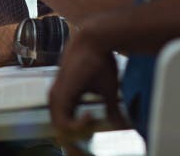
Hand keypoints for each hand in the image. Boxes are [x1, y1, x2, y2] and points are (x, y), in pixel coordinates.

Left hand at [49, 28, 125, 143]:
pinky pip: (62, 123)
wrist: (94, 42)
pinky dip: (76, 127)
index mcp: (65, 98)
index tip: (95, 131)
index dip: (80, 133)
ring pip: (60, 129)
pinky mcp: (60, 94)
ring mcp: (56, 96)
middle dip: (77, 137)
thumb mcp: (108, 91)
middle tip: (94, 134)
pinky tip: (90, 117)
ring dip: (78, 133)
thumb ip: (111, 110)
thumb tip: (123, 126)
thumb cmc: (101, 62)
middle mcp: (57, 98)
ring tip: (94, 122)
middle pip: (61, 130)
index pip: (66, 125)